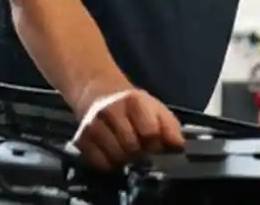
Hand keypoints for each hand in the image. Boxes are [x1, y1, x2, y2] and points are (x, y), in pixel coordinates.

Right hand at [69, 88, 185, 170]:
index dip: (156, 143)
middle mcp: (110, 110)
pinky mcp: (81, 138)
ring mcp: (93, 124)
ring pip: (116, 157)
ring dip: (125, 160)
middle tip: (140, 149)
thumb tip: (178, 147)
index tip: (155, 144)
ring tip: (127, 151)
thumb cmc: (134, 107)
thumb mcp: (156, 109)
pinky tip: (112, 153)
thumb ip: (170, 128)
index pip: (150, 132)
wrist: (100, 94)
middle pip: (132, 147)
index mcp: (134, 101)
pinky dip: (109, 164)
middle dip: (140, 153)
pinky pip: (100, 163)